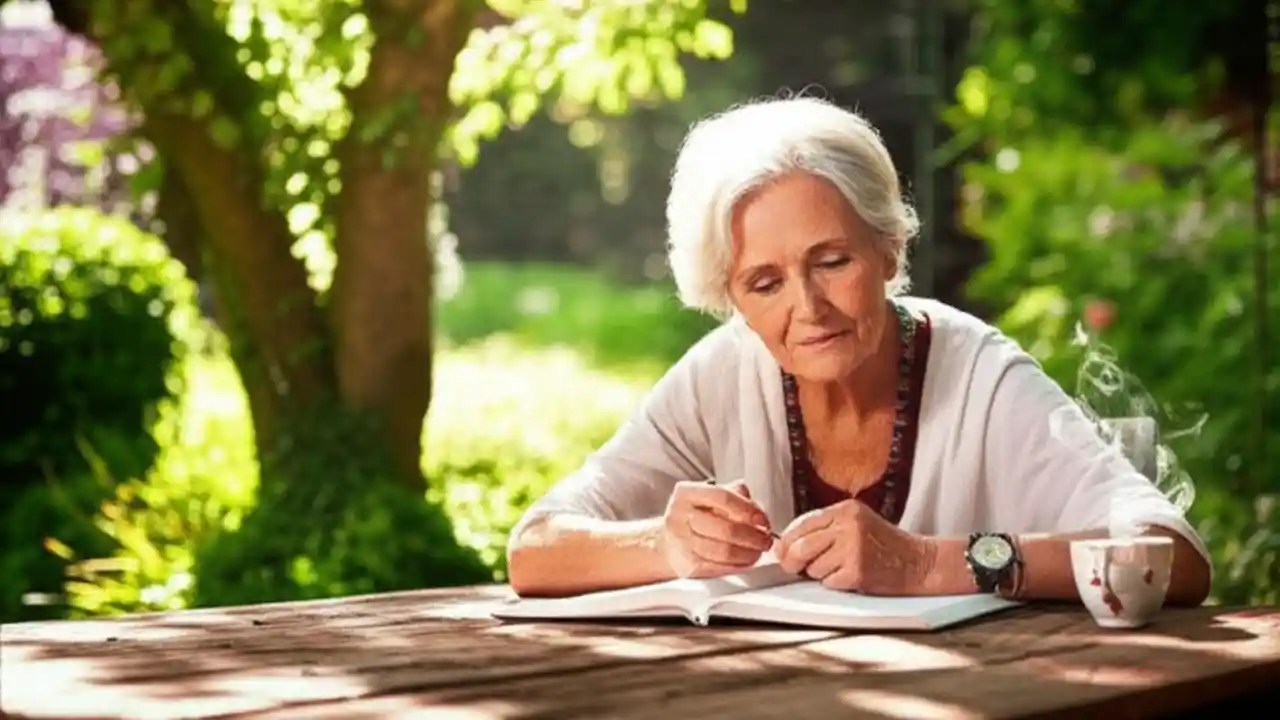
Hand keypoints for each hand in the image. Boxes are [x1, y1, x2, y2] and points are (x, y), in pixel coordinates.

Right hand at [660, 480, 773, 578]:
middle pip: (725, 528)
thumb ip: (734, 495)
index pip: (722, 497)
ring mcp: (681, 542)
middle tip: (765, 539)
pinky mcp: (686, 565)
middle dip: (752, 537)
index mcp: (686, 494)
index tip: (762, 519)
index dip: (748, 509)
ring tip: (758, 551)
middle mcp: (679, 516)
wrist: (669, 543)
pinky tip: (745, 560)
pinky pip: (718, 567)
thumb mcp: (710, 498)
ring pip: (723, 551)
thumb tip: (755, 508)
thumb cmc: (695, 518)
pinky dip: (738, 565)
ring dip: (748, 554)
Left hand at [776, 499, 934, 594]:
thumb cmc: (884, 545)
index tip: (783, 550)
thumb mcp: (856, 523)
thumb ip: (824, 528)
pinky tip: (851, 577)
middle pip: (801, 546)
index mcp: (845, 510)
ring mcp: (854, 549)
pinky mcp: (858, 572)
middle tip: (795, 568)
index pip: (802, 523)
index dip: (787, 541)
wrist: (918, 561)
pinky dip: (835, 583)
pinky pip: (828, 582)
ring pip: (813, 567)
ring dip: (819, 574)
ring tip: (840, 568)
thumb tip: (785, 545)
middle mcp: (848, 526)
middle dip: (792, 561)